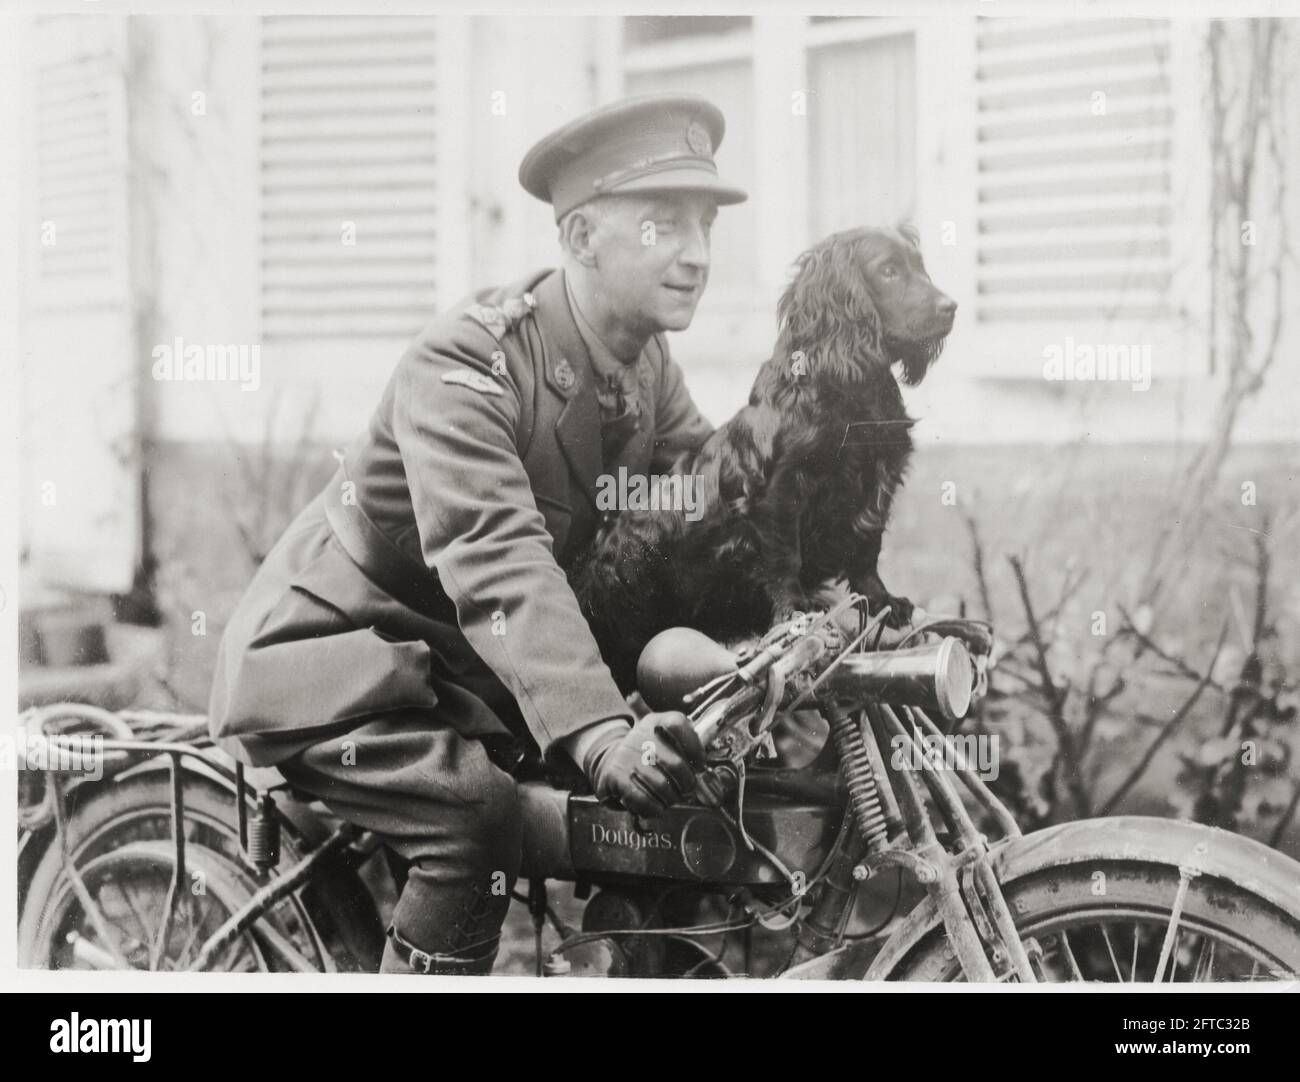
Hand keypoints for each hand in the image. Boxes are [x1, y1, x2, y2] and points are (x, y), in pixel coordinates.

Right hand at [586, 712, 706, 817]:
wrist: (608, 760)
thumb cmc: (645, 752)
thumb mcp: (661, 736)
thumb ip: (684, 740)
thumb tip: (703, 761)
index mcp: (655, 721)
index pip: (678, 724)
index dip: (694, 747)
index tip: (700, 765)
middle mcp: (640, 735)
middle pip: (675, 763)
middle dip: (686, 783)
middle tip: (687, 788)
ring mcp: (626, 755)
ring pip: (661, 786)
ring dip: (670, 798)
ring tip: (670, 798)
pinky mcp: (615, 776)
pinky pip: (642, 799)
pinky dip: (653, 808)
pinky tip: (656, 807)